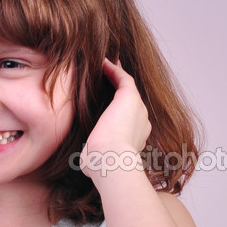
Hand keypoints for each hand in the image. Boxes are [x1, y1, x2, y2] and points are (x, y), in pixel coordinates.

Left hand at [81, 59, 150, 181]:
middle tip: (107, 77)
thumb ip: (93, 157)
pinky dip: (114, 69)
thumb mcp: (95, 162)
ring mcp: (138, 109)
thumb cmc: (101, 164)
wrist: (110, 160)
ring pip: (128, 88)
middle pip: (130, 103)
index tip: (107, 106)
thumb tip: (85, 163)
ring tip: (106, 65)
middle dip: (119, 91)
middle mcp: (141, 123)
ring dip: (117, 75)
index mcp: (134, 138)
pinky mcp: (130, 98)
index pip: (127, 122)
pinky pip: (123, 78)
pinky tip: (103, 62)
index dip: (117, 112)